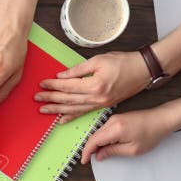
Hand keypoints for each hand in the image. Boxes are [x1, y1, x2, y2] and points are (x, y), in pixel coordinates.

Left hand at [35, 51, 149, 122]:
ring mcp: (100, 104)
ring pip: (74, 109)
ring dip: (57, 110)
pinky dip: (71, 116)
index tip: (42, 84)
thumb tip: (62, 76)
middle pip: (68, 100)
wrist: (143, 70)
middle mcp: (97, 98)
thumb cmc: (124, 62)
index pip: (68, 87)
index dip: (53, 85)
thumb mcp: (99, 60)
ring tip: (43, 110)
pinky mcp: (103, 105)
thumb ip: (78, 70)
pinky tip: (61, 120)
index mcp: (95, 85)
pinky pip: (84, 113)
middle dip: (51, 99)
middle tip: (37, 98)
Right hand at [80, 109, 173, 163]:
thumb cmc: (151, 134)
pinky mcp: (118, 117)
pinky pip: (105, 129)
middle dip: (90, 148)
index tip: (84, 161)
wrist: (162, 119)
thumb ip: (113, 152)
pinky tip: (107, 145)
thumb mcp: (132, 149)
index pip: (93, 141)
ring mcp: (114, 118)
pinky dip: (102, 138)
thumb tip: (99, 155)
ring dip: (96, 143)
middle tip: (90, 159)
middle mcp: (112, 121)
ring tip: (100, 154)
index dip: (86, 152)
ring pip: (98, 132)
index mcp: (115, 129)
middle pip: (94, 136)